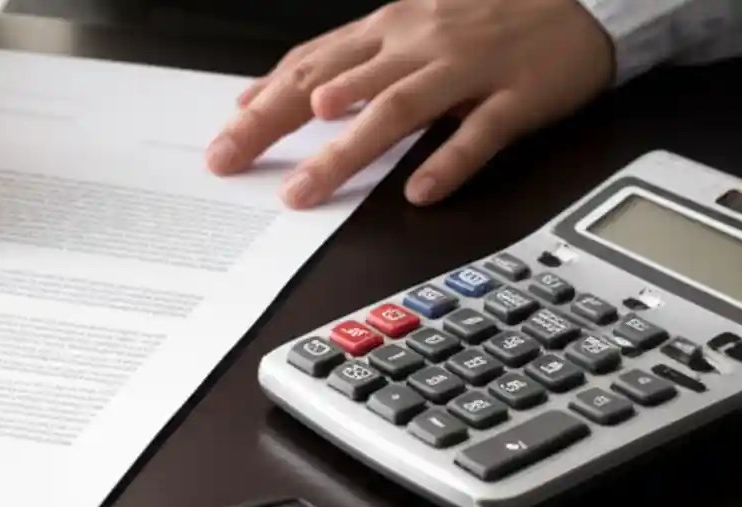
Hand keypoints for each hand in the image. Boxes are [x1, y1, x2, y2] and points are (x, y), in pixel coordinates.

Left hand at [206, 0, 613, 207]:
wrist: (582, 2)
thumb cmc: (482, 23)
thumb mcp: (402, 29)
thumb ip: (338, 62)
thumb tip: (266, 93)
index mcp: (388, 29)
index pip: (309, 66)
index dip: (261, 104)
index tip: (222, 142)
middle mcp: (418, 44)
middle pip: (336, 84)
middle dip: (278, 125)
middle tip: (234, 162)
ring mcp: (468, 68)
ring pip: (398, 108)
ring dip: (348, 149)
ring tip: (308, 185)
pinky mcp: (517, 95)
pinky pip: (480, 132)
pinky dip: (448, 161)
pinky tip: (419, 191)